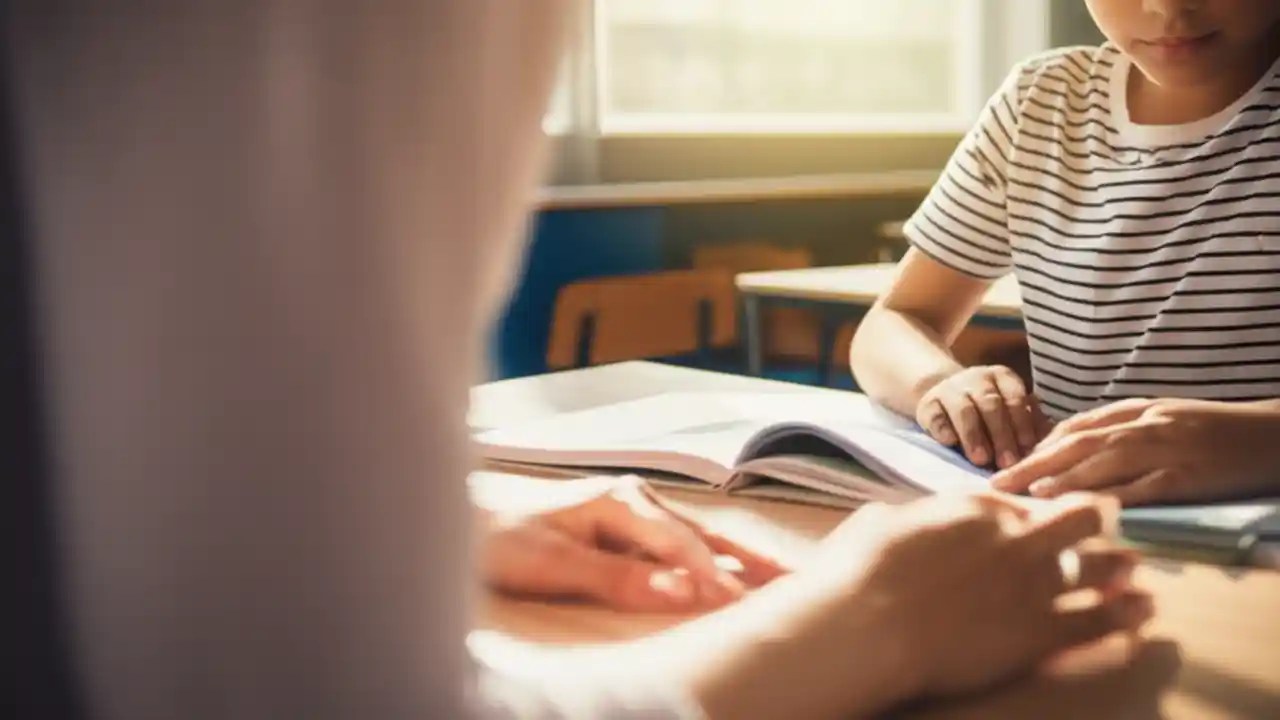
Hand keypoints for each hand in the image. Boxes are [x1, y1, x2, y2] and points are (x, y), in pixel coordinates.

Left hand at [480, 477, 786, 612]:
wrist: (465, 521)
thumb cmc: (502, 540)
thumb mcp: (554, 564)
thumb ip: (619, 577)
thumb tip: (683, 592)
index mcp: (622, 501)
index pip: (682, 544)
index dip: (712, 577)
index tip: (743, 606)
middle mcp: (638, 500)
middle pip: (708, 535)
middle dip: (754, 562)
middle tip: (805, 586)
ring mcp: (638, 513)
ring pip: (704, 539)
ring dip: (745, 562)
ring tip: (791, 582)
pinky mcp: (633, 530)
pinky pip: (687, 547)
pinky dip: (720, 562)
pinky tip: (741, 577)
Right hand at [827, 495, 1146, 699]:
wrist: (869, 623)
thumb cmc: (859, 570)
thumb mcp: (879, 523)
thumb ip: (908, 520)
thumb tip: (900, 522)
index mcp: (977, 508)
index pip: (1026, 502)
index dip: (1043, 510)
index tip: (1051, 518)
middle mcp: (1017, 540)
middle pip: (1081, 523)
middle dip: (1100, 526)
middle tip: (1113, 534)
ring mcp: (1034, 587)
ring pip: (1102, 575)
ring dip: (1123, 578)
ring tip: (1141, 585)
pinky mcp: (1041, 635)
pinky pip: (1099, 629)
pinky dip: (1123, 628)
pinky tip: (1140, 629)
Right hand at [916, 365, 1051, 468]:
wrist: (945, 396)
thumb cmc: (989, 413)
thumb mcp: (1011, 411)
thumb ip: (1030, 426)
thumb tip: (1055, 447)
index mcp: (1003, 377)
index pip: (1016, 398)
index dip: (1023, 424)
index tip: (1029, 450)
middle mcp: (977, 378)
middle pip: (991, 404)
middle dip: (1001, 434)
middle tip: (1008, 463)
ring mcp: (949, 389)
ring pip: (963, 409)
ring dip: (973, 435)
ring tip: (981, 459)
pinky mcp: (927, 404)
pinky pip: (935, 416)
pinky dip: (943, 429)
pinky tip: (950, 443)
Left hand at [990, 398, 1279, 504]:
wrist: (1274, 434)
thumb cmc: (1218, 431)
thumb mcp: (1166, 419)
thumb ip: (1125, 430)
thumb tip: (1079, 447)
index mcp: (1138, 411)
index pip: (1077, 427)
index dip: (1039, 445)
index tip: (1009, 463)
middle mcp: (1146, 425)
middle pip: (1077, 443)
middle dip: (1033, 463)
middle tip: (997, 484)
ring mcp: (1167, 449)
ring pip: (1104, 462)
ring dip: (1061, 479)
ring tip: (1027, 495)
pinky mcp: (1188, 477)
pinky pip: (1143, 488)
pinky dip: (1111, 497)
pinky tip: (1084, 509)